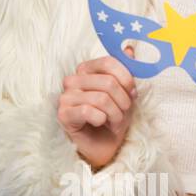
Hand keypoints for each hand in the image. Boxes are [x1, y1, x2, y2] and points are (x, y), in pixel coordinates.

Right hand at [58, 47, 136, 169]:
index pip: (108, 62)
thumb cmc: (113, 119)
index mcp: (86, 70)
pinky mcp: (63, 114)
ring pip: (101, 99)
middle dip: (123, 102)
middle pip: (108, 82)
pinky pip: (88, 111)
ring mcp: (65, 96)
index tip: (132, 93)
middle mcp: (73, 80)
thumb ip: (126, 71)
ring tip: (113, 121)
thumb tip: (130, 48)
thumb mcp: (125, 94)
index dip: (126, 78)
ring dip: (115, 114)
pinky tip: (99, 124)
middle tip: (123, 113)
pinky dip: (101, 120)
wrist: (105, 147)